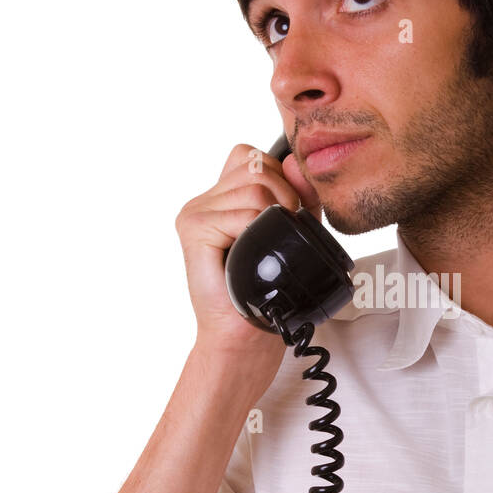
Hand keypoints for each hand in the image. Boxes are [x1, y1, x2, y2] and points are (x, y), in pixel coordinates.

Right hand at [174, 141, 320, 356]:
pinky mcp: (193, 228)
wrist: (241, 336)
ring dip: (274, 215)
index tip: (288, 211)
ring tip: (268, 247)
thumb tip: (296, 161)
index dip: (278, 177)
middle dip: (284, 195)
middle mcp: (205, 201)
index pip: (251, 156)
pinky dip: (256, 231)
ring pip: (253, 188)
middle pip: (256, 166)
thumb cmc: (264, 292)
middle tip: (283, 233)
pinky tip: (250, 254)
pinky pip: (242, 213)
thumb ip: (299, 196)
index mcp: (223, 198)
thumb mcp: (292, 234)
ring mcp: (196, 212)